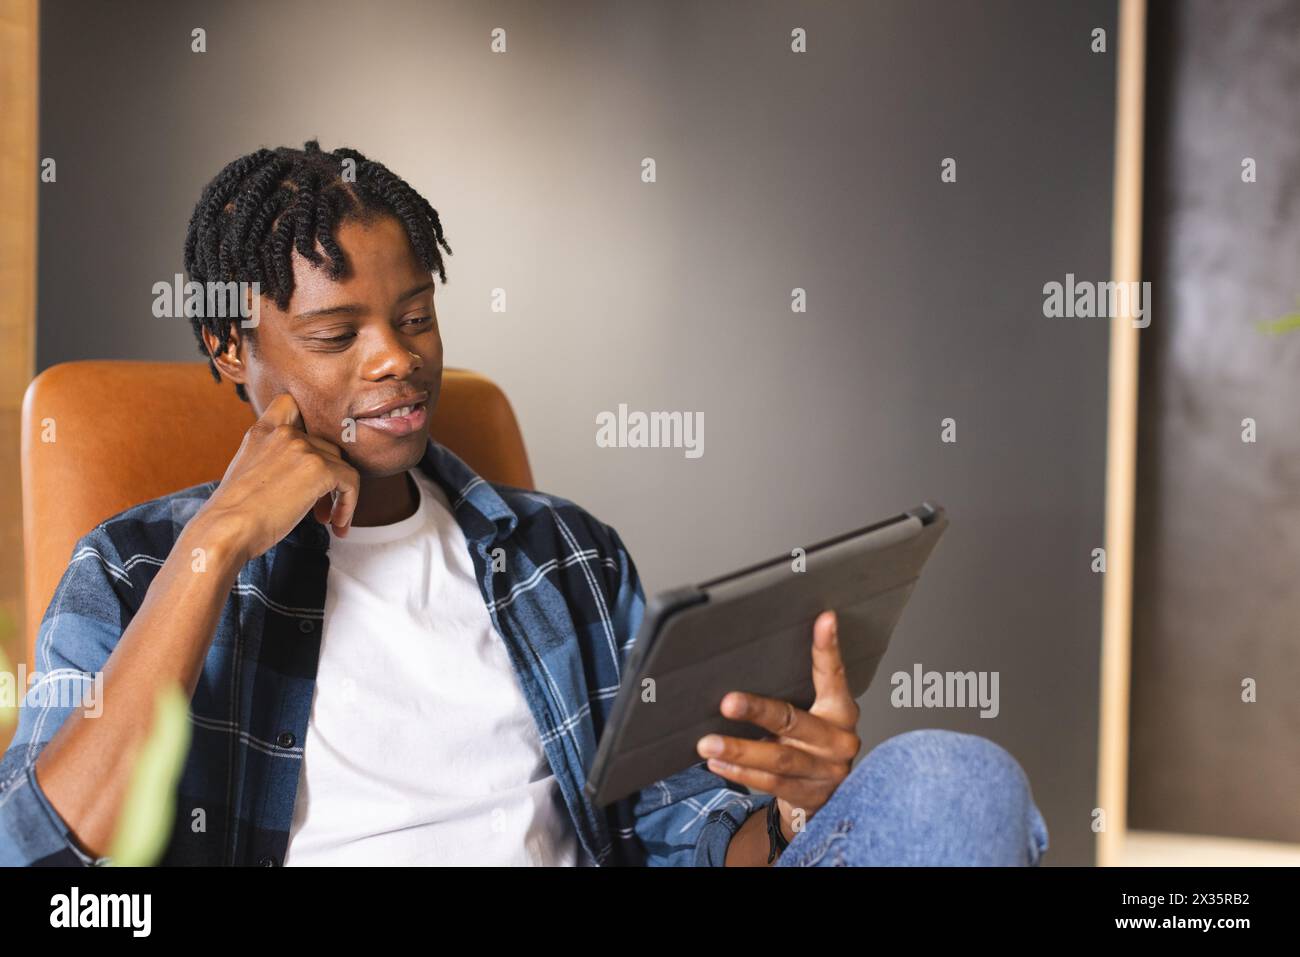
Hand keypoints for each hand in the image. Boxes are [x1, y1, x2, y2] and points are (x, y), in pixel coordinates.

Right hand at [196, 392, 360, 560]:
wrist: (227, 530)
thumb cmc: (234, 513)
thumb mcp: (247, 472)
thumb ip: (270, 459)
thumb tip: (296, 474)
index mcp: (261, 432)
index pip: (289, 404)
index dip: (309, 423)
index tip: (314, 455)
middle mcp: (283, 433)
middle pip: (325, 447)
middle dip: (327, 478)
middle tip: (319, 508)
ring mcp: (302, 448)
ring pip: (341, 465)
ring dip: (338, 495)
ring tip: (328, 520)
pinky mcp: (319, 469)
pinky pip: (351, 482)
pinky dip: (349, 504)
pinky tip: (338, 524)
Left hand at [695, 610, 860, 842]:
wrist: (829, 796)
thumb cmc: (813, 744)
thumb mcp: (813, 714)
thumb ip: (795, 692)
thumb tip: (744, 660)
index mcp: (841, 710)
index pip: (834, 675)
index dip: (829, 648)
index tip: (825, 619)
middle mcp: (837, 740)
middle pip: (795, 721)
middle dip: (758, 711)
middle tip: (727, 702)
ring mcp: (824, 770)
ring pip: (778, 759)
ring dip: (739, 751)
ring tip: (708, 743)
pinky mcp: (808, 795)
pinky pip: (770, 783)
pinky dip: (740, 773)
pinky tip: (717, 763)